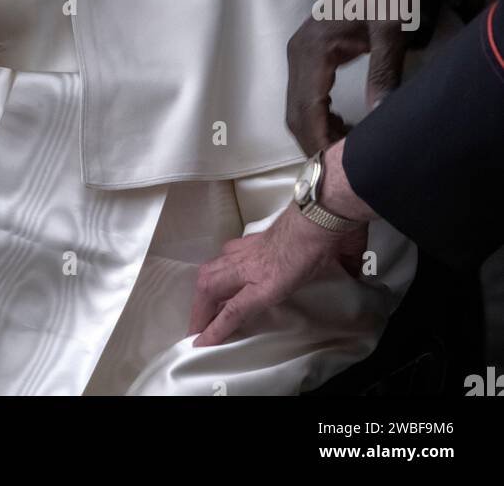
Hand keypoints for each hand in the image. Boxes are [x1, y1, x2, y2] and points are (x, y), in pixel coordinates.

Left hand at [188, 202, 367, 347]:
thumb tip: (357, 267)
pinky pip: (231, 312)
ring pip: (212, 289)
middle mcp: (250, 252)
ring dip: (203, 313)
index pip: (234, 256)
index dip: (225, 273)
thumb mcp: (335, 241)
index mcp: (265, 241)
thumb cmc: (331, 219)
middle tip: (199, 319)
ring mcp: (251, 268)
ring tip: (198, 335)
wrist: (327, 211)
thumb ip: (342, 256)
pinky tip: (205, 343)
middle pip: (213, 273)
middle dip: (203, 298)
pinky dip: (217, 329)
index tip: (221, 291)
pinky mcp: (260, 286)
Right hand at [286, 0, 412, 155]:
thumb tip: (379, 119)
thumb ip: (384, 73)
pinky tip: (341, 124)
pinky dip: (316, 116)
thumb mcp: (390, 29)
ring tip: (348, 146)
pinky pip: (302, 95)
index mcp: (313, 50)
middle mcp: (297, 53)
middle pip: (294, 114)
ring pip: (295, 107)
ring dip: (316, 132)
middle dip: (316, 143)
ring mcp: (298, 53)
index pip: (307, 110)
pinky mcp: (305, 53)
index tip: (337, 168)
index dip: (318, 143)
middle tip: (347, 164)